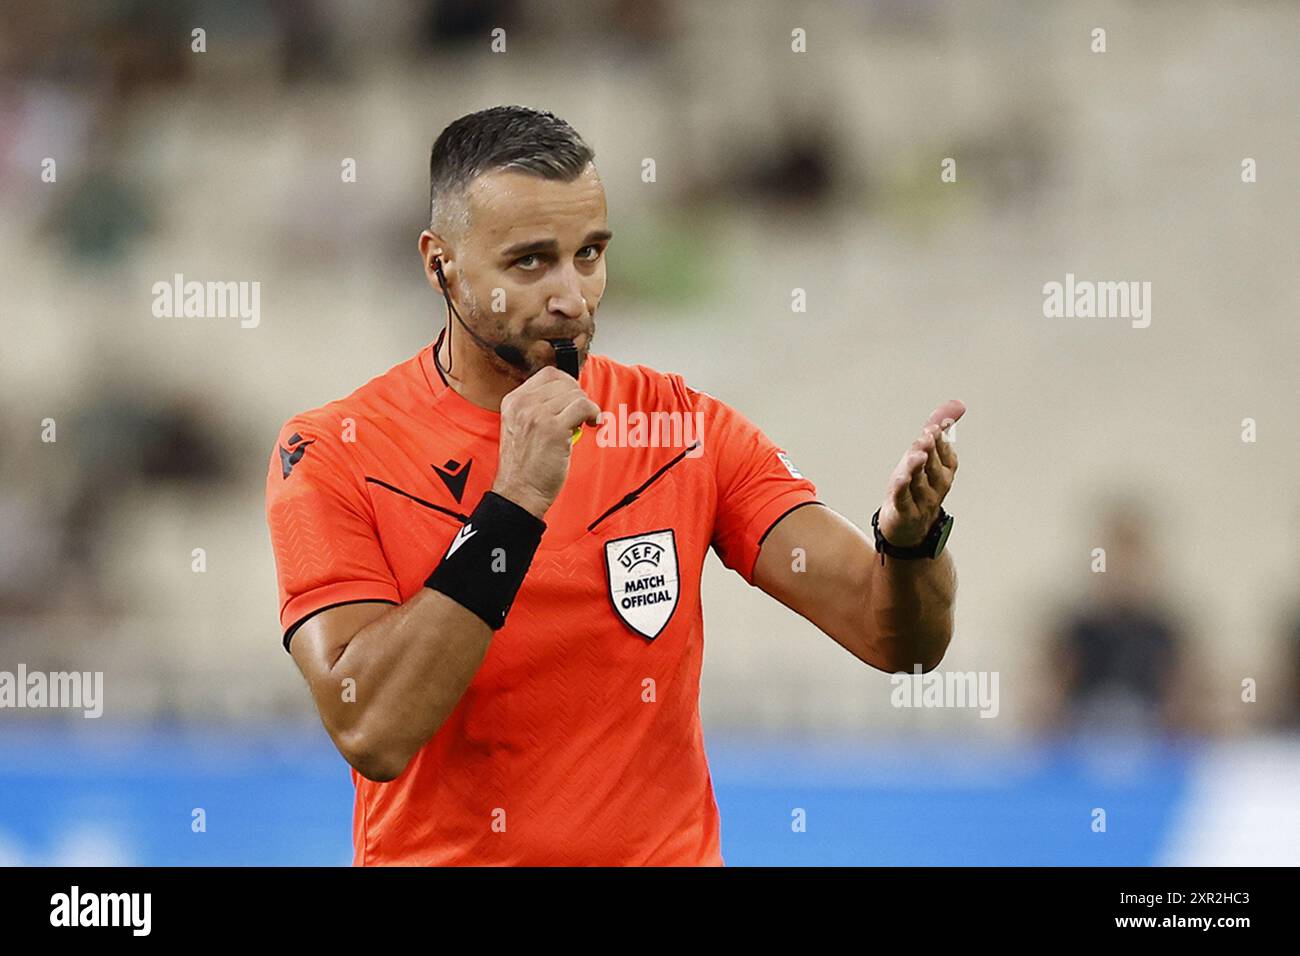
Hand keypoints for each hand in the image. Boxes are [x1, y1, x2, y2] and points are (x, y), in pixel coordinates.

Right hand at [493, 366, 601, 518]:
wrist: (519, 493)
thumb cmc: (524, 467)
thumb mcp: (521, 427)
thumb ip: (537, 408)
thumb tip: (569, 396)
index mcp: (513, 401)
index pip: (548, 374)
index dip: (567, 384)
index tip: (573, 400)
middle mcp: (522, 404)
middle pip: (564, 381)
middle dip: (577, 396)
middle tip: (580, 415)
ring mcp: (537, 415)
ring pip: (576, 394)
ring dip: (586, 407)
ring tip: (584, 423)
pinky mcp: (554, 429)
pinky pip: (584, 407)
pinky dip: (594, 413)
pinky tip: (593, 424)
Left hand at [877, 399, 964, 546]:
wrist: (907, 529)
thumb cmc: (915, 487)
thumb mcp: (924, 456)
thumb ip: (938, 429)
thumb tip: (958, 404)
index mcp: (944, 472)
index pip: (945, 454)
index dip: (940, 440)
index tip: (935, 426)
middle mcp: (937, 487)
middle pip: (932, 466)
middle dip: (930, 450)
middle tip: (927, 435)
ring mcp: (922, 501)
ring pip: (919, 481)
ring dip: (916, 467)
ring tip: (917, 454)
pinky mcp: (905, 512)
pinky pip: (904, 498)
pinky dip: (903, 488)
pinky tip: (900, 477)